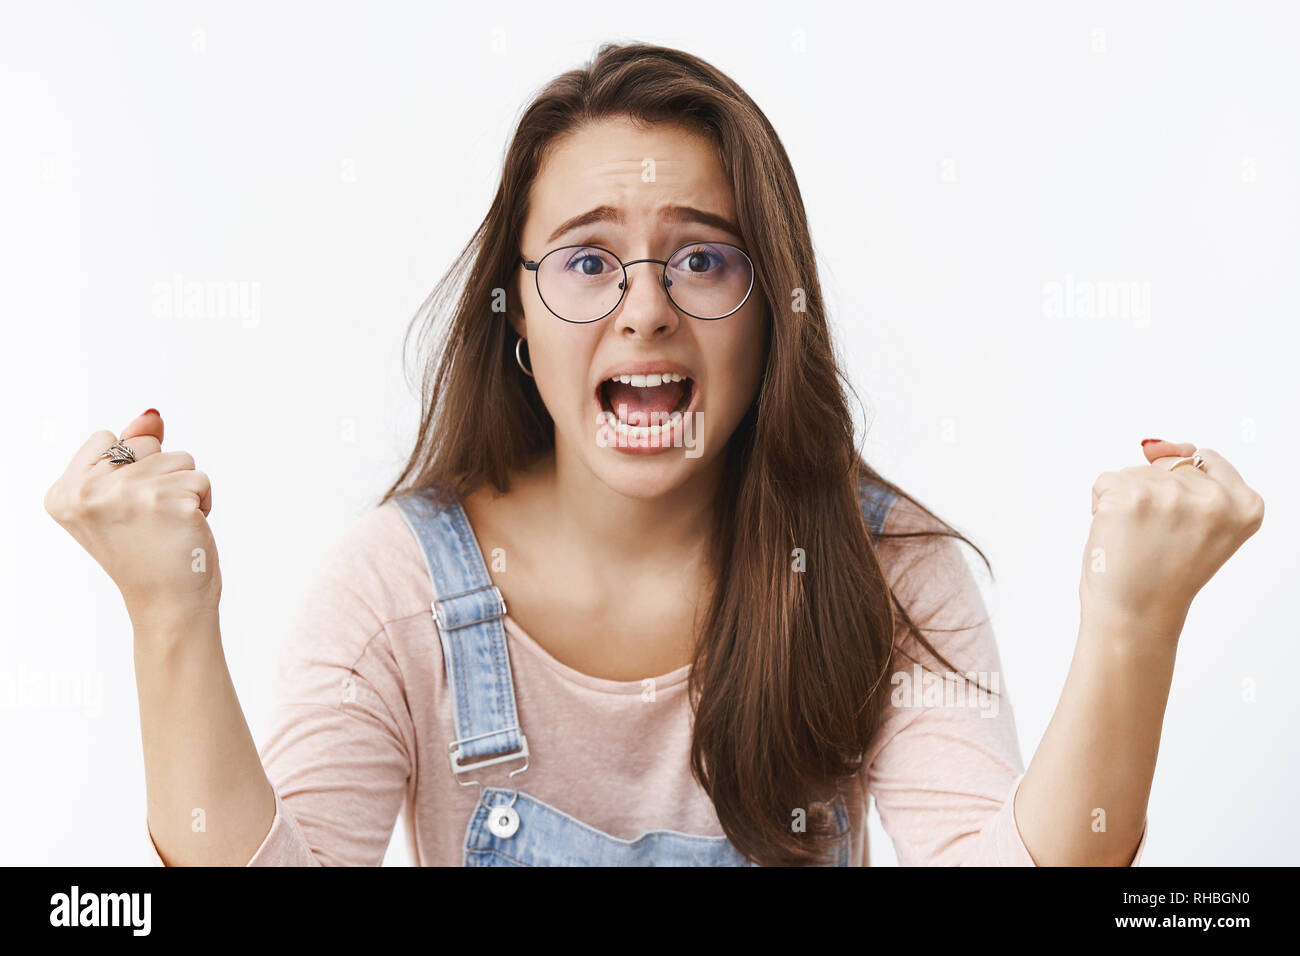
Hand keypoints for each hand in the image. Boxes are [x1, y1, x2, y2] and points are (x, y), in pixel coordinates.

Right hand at [44, 409, 220, 624]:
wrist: (167, 603)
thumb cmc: (146, 553)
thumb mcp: (122, 499)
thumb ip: (130, 452)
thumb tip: (151, 416)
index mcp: (63, 492)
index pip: (108, 439)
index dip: (129, 470)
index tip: (123, 511)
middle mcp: (87, 491)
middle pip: (145, 444)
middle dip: (160, 476)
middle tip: (149, 521)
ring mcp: (127, 493)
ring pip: (178, 458)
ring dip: (184, 489)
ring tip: (168, 526)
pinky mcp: (168, 500)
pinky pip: (200, 479)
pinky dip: (203, 502)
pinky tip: (185, 530)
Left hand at [1079, 439, 1263, 640]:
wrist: (1135, 616)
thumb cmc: (1163, 573)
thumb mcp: (1199, 522)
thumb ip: (1191, 475)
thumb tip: (1153, 443)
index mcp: (1246, 505)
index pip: (1204, 460)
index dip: (1181, 492)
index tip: (1181, 527)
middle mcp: (1214, 498)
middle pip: (1167, 465)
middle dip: (1152, 497)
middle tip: (1156, 541)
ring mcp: (1171, 495)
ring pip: (1134, 473)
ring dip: (1126, 503)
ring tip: (1137, 542)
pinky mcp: (1129, 496)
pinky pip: (1105, 482)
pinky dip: (1101, 506)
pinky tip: (1116, 537)